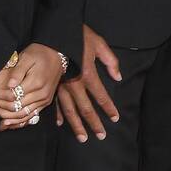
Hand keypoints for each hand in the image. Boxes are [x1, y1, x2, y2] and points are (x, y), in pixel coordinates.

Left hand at [0, 43, 64, 128]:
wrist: (57, 55)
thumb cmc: (40, 54)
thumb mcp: (27, 57)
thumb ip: (17, 72)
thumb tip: (9, 85)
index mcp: (36, 83)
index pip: (11, 96)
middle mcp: (42, 95)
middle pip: (15, 107)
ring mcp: (44, 100)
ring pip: (22, 115)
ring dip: (7, 115)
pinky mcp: (45, 103)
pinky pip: (30, 117)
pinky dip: (18, 122)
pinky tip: (7, 123)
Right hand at [55, 24, 120, 140]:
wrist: (56, 32)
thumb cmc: (78, 36)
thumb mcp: (99, 44)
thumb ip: (111, 61)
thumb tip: (118, 77)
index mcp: (88, 75)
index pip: (101, 96)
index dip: (109, 108)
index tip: (115, 118)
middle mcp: (75, 84)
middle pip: (86, 108)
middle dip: (94, 123)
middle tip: (101, 136)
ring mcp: (61, 86)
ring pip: (70, 110)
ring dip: (77, 125)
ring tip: (83, 138)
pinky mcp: (51, 84)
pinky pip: (54, 102)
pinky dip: (58, 114)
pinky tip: (60, 124)